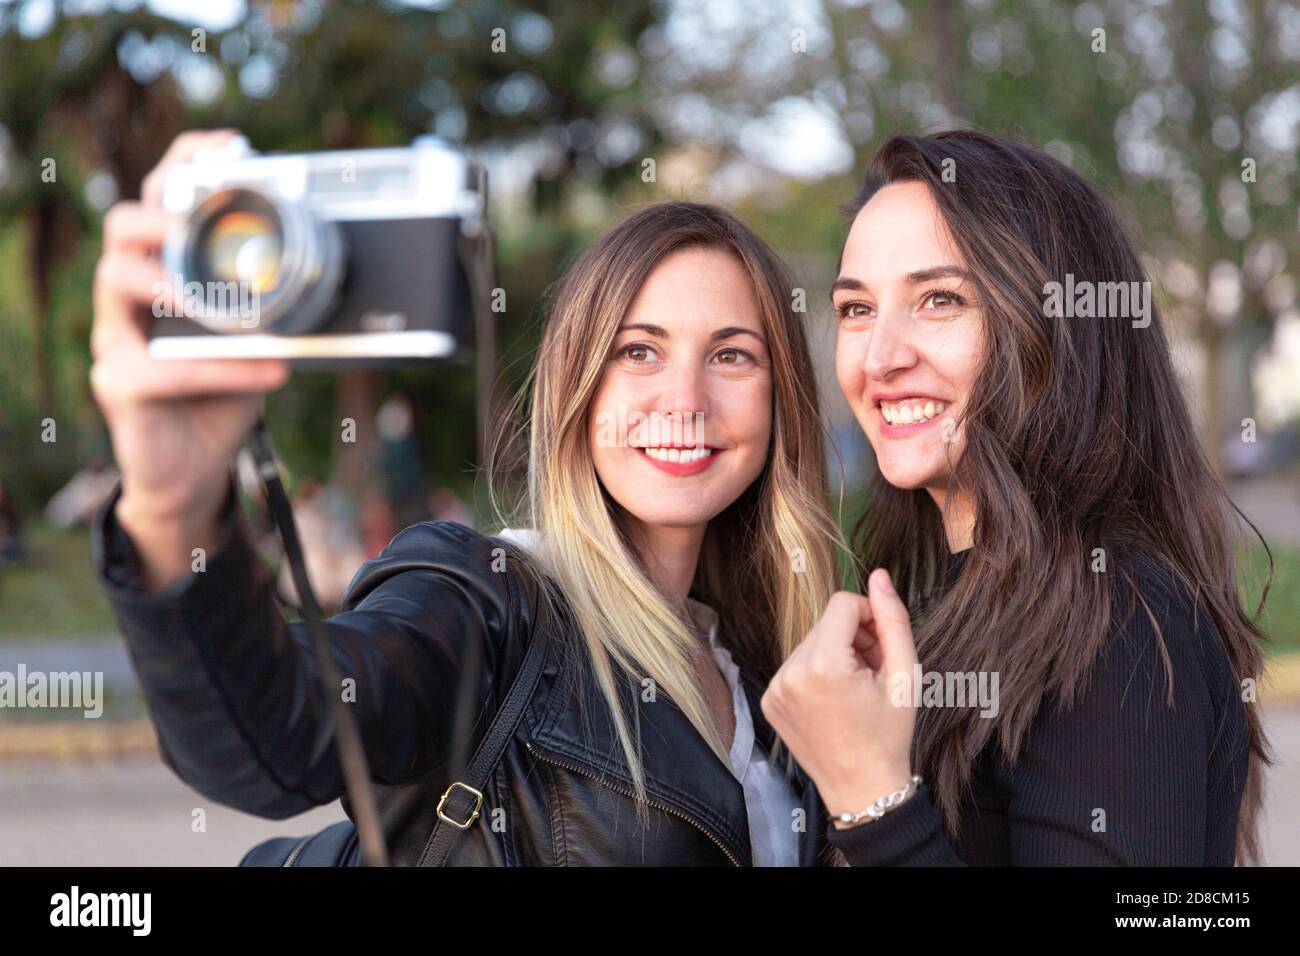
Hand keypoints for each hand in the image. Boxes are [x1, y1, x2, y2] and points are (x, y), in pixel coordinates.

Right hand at [90, 128, 288, 523]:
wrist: (197, 467)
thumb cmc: (227, 391)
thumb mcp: (264, 340)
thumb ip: (286, 307)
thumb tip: (350, 278)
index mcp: (168, 268)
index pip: (165, 197)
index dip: (190, 162)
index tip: (234, 146)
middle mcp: (131, 292)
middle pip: (123, 225)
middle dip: (163, 212)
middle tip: (204, 221)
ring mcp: (115, 335)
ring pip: (117, 280)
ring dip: (171, 281)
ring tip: (218, 298)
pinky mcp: (120, 385)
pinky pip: (159, 368)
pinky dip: (223, 367)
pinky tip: (272, 371)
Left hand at [760, 569, 919, 821]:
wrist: (862, 788)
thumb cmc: (889, 734)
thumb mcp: (905, 675)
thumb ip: (893, 620)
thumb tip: (879, 575)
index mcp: (822, 665)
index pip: (842, 603)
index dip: (869, 615)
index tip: (883, 643)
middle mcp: (789, 672)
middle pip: (826, 623)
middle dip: (854, 637)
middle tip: (874, 671)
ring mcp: (774, 687)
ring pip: (811, 642)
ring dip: (836, 653)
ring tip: (856, 687)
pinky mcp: (769, 699)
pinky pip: (796, 665)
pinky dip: (817, 672)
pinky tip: (836, 699)